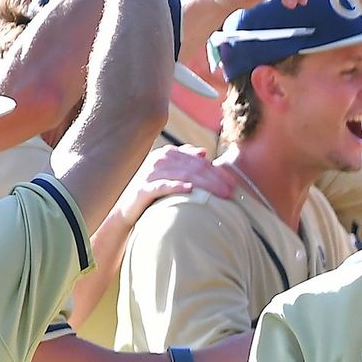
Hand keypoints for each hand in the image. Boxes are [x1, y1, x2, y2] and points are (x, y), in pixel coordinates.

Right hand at [113, 145, 236, 220]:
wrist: (128, 209)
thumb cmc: (154, 191)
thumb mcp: (170, 173)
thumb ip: (185, 161)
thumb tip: (202, 152)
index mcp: (168, 154)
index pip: (199, 161)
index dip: (218, 172)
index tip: (233, 184)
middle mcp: (159, 160)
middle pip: (194, 167)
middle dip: (215, 179)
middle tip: (231, 192)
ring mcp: (150, 173)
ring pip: (183, 175)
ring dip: (205, 184)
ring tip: (221, 194)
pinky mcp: (142, 189)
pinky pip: (162, 186)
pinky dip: (176, 186)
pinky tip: (190, 189)